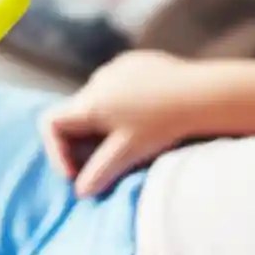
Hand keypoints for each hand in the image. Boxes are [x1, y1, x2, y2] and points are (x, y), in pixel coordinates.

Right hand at [41, 50, 196, 196]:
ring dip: (103, 122)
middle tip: (104, 162)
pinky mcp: (136, 62)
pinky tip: (147, 115)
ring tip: (130, 140)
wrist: (203, 92)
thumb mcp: (129, 153)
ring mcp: (116, 68)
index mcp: (90, 103)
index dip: (56, 151)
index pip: (51, 124)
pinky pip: (118, 85)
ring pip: (97, 100)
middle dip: (82, 141)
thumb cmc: (164, 124)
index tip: (75, 174)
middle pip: (74, 114)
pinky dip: (122, 104)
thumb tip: (81, 192)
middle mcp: (97, 81)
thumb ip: (100, 172)